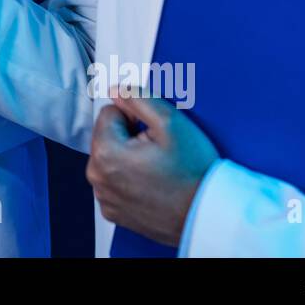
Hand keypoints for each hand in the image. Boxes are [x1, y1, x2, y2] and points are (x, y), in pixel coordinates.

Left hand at [86, 87, 219, 246]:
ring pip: (111, 160)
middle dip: (129, 138)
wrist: (208, 214)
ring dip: (128, 159)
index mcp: (105, 153)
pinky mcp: (114, 212)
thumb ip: (138, 98)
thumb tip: (116, 90)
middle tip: (159, 153)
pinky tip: (153, 186)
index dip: (134, 117)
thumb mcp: (170, 122)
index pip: (109, 113)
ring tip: (158, 170)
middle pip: (107, 137)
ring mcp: (104, 198)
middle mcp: (97, 178)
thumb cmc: (193, 172)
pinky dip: (129, 181)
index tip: (154, 134)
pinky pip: (115, 183)